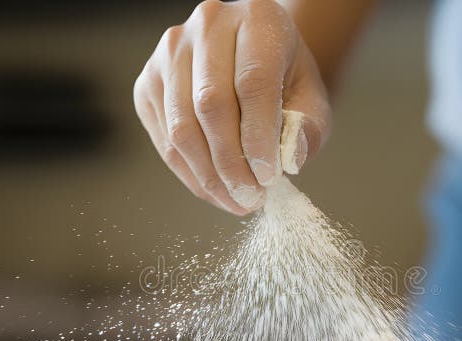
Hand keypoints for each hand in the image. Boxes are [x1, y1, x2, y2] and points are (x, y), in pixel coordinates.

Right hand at [134, 0, 330, 214]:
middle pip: (210, 104)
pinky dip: (189, 173)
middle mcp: (207, 24)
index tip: (268, 179)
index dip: (258, 137)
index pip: (252, 82)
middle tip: (250, 199)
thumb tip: (287, 159)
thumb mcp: (312, 100)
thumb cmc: (286, 80)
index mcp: (257, 18)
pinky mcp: (149, 82)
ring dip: (208, 175)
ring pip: (181, 126)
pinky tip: (214, 190)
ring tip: (234, 201)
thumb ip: (307, 129)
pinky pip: (164, 138)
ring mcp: (170, 52)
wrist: (254, 59)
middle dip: (231, 163)